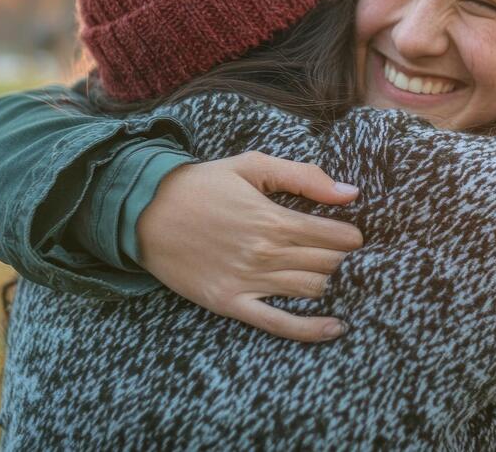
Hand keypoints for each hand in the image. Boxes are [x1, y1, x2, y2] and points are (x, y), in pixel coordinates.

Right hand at [136, 151, 362, 341]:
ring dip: (327, 282)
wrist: (145, 212)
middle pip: (329, 265)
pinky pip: (279, 324)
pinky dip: (312, 329)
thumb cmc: (201, 185)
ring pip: (311, 290)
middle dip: (341, 257)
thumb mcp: (251, 166)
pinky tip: (336, 327)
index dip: (351, 235)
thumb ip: (304, 177)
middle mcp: (266, 254)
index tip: (349, 232)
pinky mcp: (230, 303)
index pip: (337, 237)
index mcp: (274, 219)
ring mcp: (249, 282)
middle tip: (334, 250)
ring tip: (324, 272)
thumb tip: (350, 192)